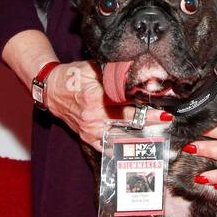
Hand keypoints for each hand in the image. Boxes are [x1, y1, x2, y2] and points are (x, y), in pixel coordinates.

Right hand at [43, 60, 171, 149]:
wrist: (50, 90)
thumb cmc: (71, 76)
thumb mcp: (91, 68)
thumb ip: (113, 71)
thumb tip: (136, 70)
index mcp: (95, 97)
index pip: (127, 101)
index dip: (145, 101)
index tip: (162, 103)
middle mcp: (94, 116)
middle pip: (128, 120)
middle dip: (149, 120)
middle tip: (166, 119)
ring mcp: (90, 130)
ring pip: (121, 136)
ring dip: (140, 136)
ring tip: (158, 134)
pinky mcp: (87, 137)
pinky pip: (107, 147)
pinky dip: (122, 148)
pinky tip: (137, 149)